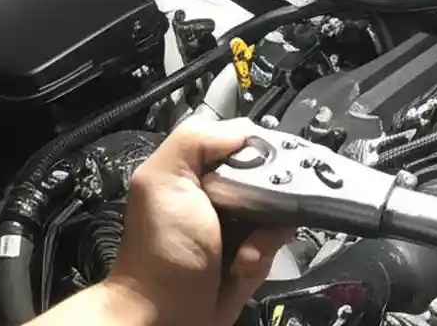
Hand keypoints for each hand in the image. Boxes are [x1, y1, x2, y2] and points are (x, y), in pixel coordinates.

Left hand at [108, 117, 292, 324]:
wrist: (164, 316)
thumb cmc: (157, 254)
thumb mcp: (164, 180)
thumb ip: (197, 140)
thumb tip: (245, 130)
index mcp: (196, 169)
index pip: (245, 142)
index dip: (260, 154)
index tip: (264, 171)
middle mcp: (218, 194)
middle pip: (270, 177)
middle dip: (270, 197)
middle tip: (252, 215)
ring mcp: (236, 226)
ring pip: (279, 212)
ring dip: (266, 233)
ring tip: (242, 250)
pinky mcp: (250, 256)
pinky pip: (276, 246)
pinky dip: (263, 257)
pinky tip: (240, 266)